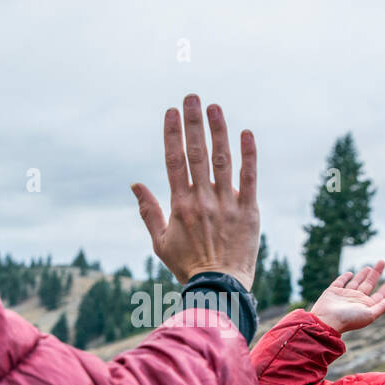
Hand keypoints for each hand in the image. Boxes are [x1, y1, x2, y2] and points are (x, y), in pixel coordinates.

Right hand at [131, 95, 258, 290]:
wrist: (220, 287)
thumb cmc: (188, 266)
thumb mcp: (160, 242)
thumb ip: (148, 211)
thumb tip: (135, 183)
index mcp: (180, 205)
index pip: (175, 161)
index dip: (172, 134)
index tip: (171, 111)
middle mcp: (203, 200)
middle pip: (197, 154)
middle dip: (193, 123)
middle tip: (191, 97)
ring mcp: (227, 204)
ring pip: (222, 161)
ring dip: (218, 131)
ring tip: (214, 107)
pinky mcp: (248, 211)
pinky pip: (250, 178)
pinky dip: (248, 155)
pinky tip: (246, 133)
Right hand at [309, 261, 384, 333]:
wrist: (327, 320)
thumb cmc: (349, 319)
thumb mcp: (369, 315)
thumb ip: (381, 307)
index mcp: (366, 306)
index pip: (379, 295)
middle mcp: (356, 300)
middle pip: (369, 284)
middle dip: (376, 274)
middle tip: (383, 262)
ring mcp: (345, 295)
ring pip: (356, 282)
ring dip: (362, 274)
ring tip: (369, 267)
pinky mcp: (333, 291)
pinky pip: (340, 282)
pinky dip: (345, 277)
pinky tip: (350, 273)